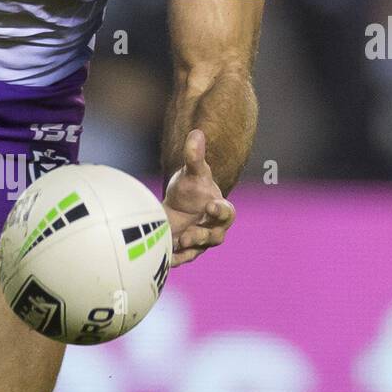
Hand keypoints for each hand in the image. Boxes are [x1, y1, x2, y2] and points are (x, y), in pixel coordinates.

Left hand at [163, 128, 234, 266]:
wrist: (180, 204)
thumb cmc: (192, 187)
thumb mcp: (193, 171)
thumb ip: (196, 156)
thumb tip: (196, 132)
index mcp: (220, 209)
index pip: (226, 212)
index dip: (220, 210)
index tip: (210, 205)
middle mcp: (214, 228)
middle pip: (214, 236)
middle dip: (203, 236)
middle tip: (189, 234)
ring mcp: (200, 242)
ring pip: (198, 249)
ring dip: (189, 248)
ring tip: (177, 243)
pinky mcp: (185, 251)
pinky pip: (181, 258)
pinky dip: (174, 259)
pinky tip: (164, 258)